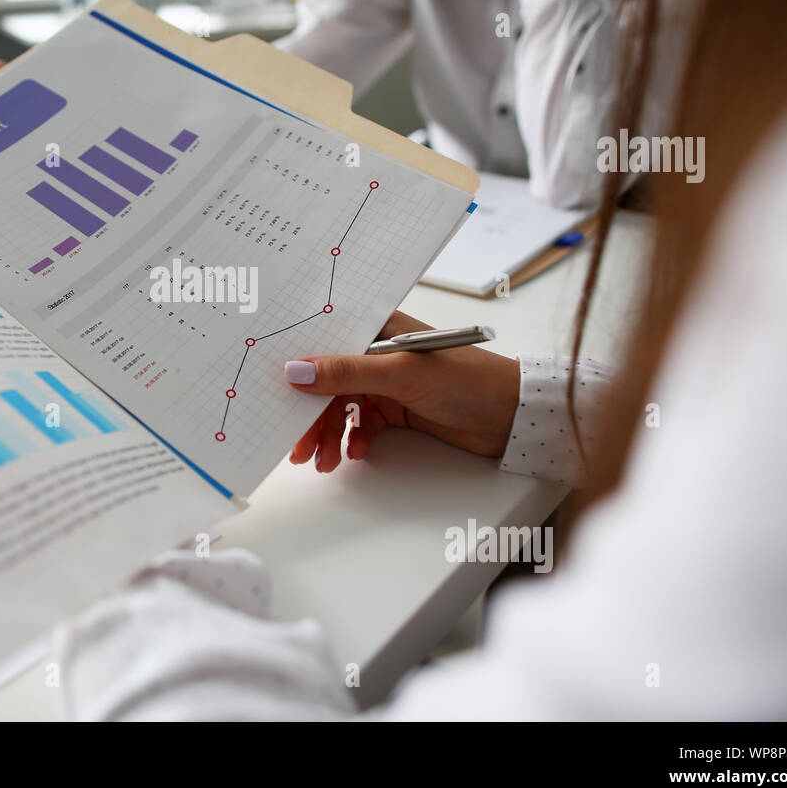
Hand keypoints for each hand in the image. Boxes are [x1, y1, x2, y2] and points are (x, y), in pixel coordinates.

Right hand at [285, 311, 519, 471]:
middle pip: (328, 379)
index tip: (272, 389)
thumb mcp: (401, 374)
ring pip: (342, 406)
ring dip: (329, 433)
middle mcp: (380, 350)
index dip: (297, 361)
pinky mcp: (399, 408)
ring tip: (324, 461)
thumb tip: (296, 370)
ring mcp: (388, 381)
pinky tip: (355, 452)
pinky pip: (362, 424)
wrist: (514, 415)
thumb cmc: (469, 378)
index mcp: (379, 326)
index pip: (325, 338)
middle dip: (310, 413)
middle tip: (296, 445)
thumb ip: (346, 373)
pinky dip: (354, 440)